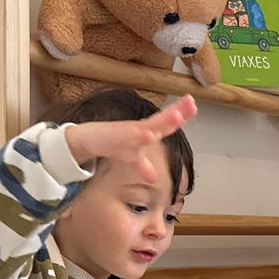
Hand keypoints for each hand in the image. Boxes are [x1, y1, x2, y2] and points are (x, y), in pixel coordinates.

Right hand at [64, 94, 196, 182]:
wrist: (83, 142)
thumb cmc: (109, 145)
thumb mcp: (130, 158)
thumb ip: (143, 166)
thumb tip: (154, 178)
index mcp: (145, 133)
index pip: (166, 124)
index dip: (181, 115)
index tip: (194, 105)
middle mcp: (138, 129)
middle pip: (161, 120)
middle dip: (177, 111)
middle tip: (191, 101)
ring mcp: (126, 131)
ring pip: (147, 126)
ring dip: (162, 121)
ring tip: (177, 114)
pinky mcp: (112, 135)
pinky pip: (126, 135)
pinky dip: (138, 135)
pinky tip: (148, 134)